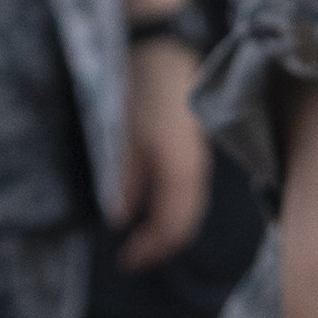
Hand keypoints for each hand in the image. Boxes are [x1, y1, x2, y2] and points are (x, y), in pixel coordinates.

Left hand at [116, 41, 209, 269]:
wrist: (169, 55)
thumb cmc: (143, 93)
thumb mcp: (127, 137)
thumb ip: (126, 179)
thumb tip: (118, 219)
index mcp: (179, 169)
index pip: (171, 225)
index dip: (150, 248)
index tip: (125, 261)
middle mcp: (195, 170)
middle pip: (185, 224)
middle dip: (160, 247)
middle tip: (131, 260)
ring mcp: (199, 163)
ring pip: (191, 212)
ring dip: (169, 234)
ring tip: (143, 245)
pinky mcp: (196, 156)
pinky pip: (191, 197)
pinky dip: (175, 215)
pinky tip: (155, 218)